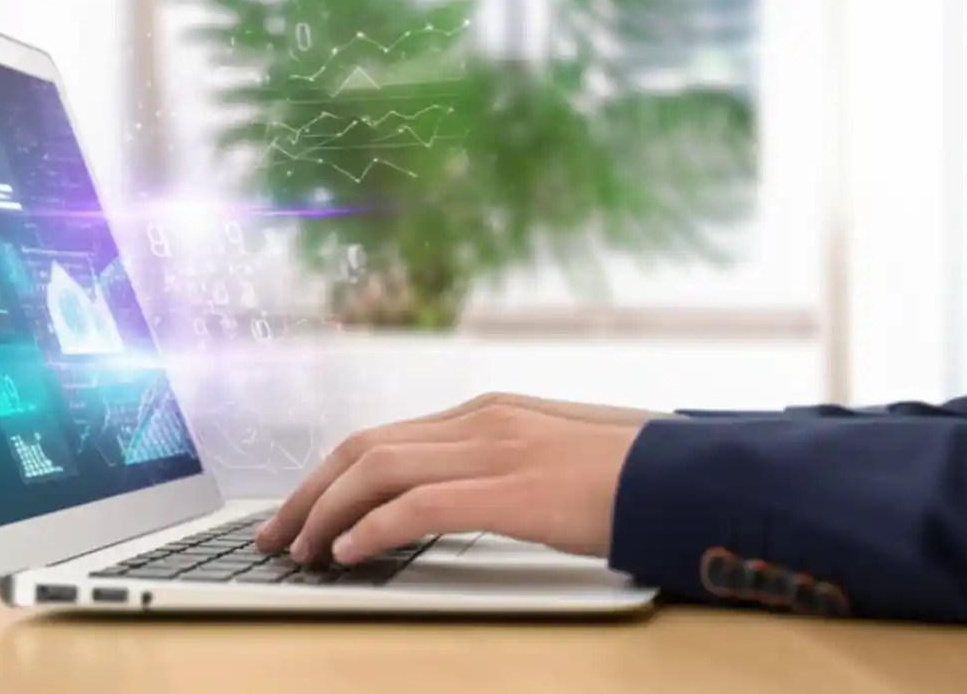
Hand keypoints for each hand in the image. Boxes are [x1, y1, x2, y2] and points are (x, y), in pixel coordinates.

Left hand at [255, 393, 652, 564]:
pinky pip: (418, 505)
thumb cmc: (627, 474)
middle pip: (363, 448)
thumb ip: (496, 465)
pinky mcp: (511, 489)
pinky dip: (372, 528)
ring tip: (300, 550)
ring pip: (377, 470)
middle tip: (276, 533)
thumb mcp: (548, 457)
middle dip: (309, 492)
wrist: (690, 474)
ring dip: (327, 512)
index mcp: (485, 413)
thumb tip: (447, 494)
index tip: (301, 509)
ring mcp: (494, 450)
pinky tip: (348, 554)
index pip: (383, 438)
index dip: (330, 475)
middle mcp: (479, 421)